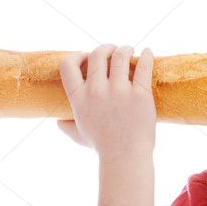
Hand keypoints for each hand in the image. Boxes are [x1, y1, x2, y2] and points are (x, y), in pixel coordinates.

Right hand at [57, 44, 156, 159]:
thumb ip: (66, 126)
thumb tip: (57, 121)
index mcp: (79, 98)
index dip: (77, 55)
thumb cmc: (103, 146)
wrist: (126, 158)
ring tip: (130, 50)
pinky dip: (147, 56)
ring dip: (125, 49)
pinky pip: (144, 66)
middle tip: (113, 49)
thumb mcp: (79, 135)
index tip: (86, 56)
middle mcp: (96, 91)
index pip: (68, 65)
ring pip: (120, 56)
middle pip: (97, 54)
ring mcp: (119, 91)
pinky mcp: (140, 94)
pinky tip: (149, 52)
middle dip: (106, 48)